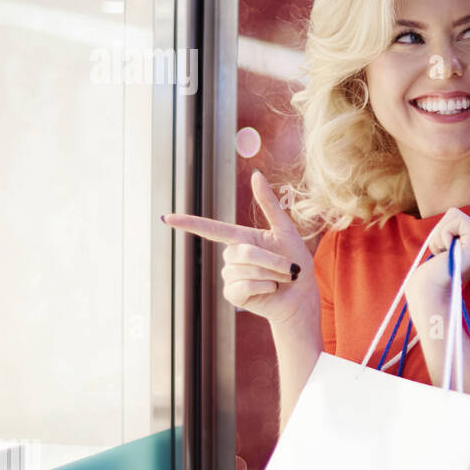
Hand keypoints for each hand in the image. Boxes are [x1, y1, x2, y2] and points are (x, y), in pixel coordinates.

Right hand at [161, 170, 316, 327]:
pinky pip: (244, 286)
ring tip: (281, 279)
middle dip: (272, 260)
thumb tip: (255, 174)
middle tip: (290, 269)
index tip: (166, 218)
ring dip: (272, 274)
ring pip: (246, 270)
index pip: (212, 229)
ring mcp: (231, 276)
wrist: (302, 294)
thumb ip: (268, 203)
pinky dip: (265, 287)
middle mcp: (232, 256)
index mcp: (242, 238)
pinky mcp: (233, 294)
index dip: (189, 223)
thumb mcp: (285, 229)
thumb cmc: (296, 261)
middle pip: (244, 253)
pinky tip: (271, 290)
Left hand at [406, 207, 469, 297]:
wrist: (428, 297)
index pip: (455, 219)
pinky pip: (455, 221)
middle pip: (454, 214)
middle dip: (438, 232)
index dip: (440, 233)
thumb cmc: (428, 278)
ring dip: (439, 234)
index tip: (441, 255)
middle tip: (441, 256)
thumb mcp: (440, 250)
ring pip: (454, 214)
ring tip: (443, 256)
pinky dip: (442, 235)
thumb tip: (453, 214)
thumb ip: (449, 234)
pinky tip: (446, 255)